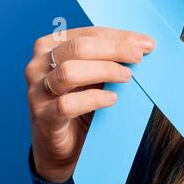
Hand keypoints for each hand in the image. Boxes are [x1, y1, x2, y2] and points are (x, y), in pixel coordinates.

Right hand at [25, 26, 154, 182]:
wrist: (63, 148)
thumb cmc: (81, 106)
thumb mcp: (95, 78)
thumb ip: (109, 60)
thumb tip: (143, 46)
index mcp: (50, 47)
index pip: (88, 34)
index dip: (119, 37)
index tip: (146, 44)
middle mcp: (38, 65)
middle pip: (78, 48)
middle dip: (114, 49)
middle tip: (139, 57)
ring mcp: (37, 92)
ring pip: (68, 72)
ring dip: (103, 71)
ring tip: (127, 76)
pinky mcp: (43, 117)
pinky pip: (67, 104)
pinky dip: (93, 99)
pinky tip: (112, 99)